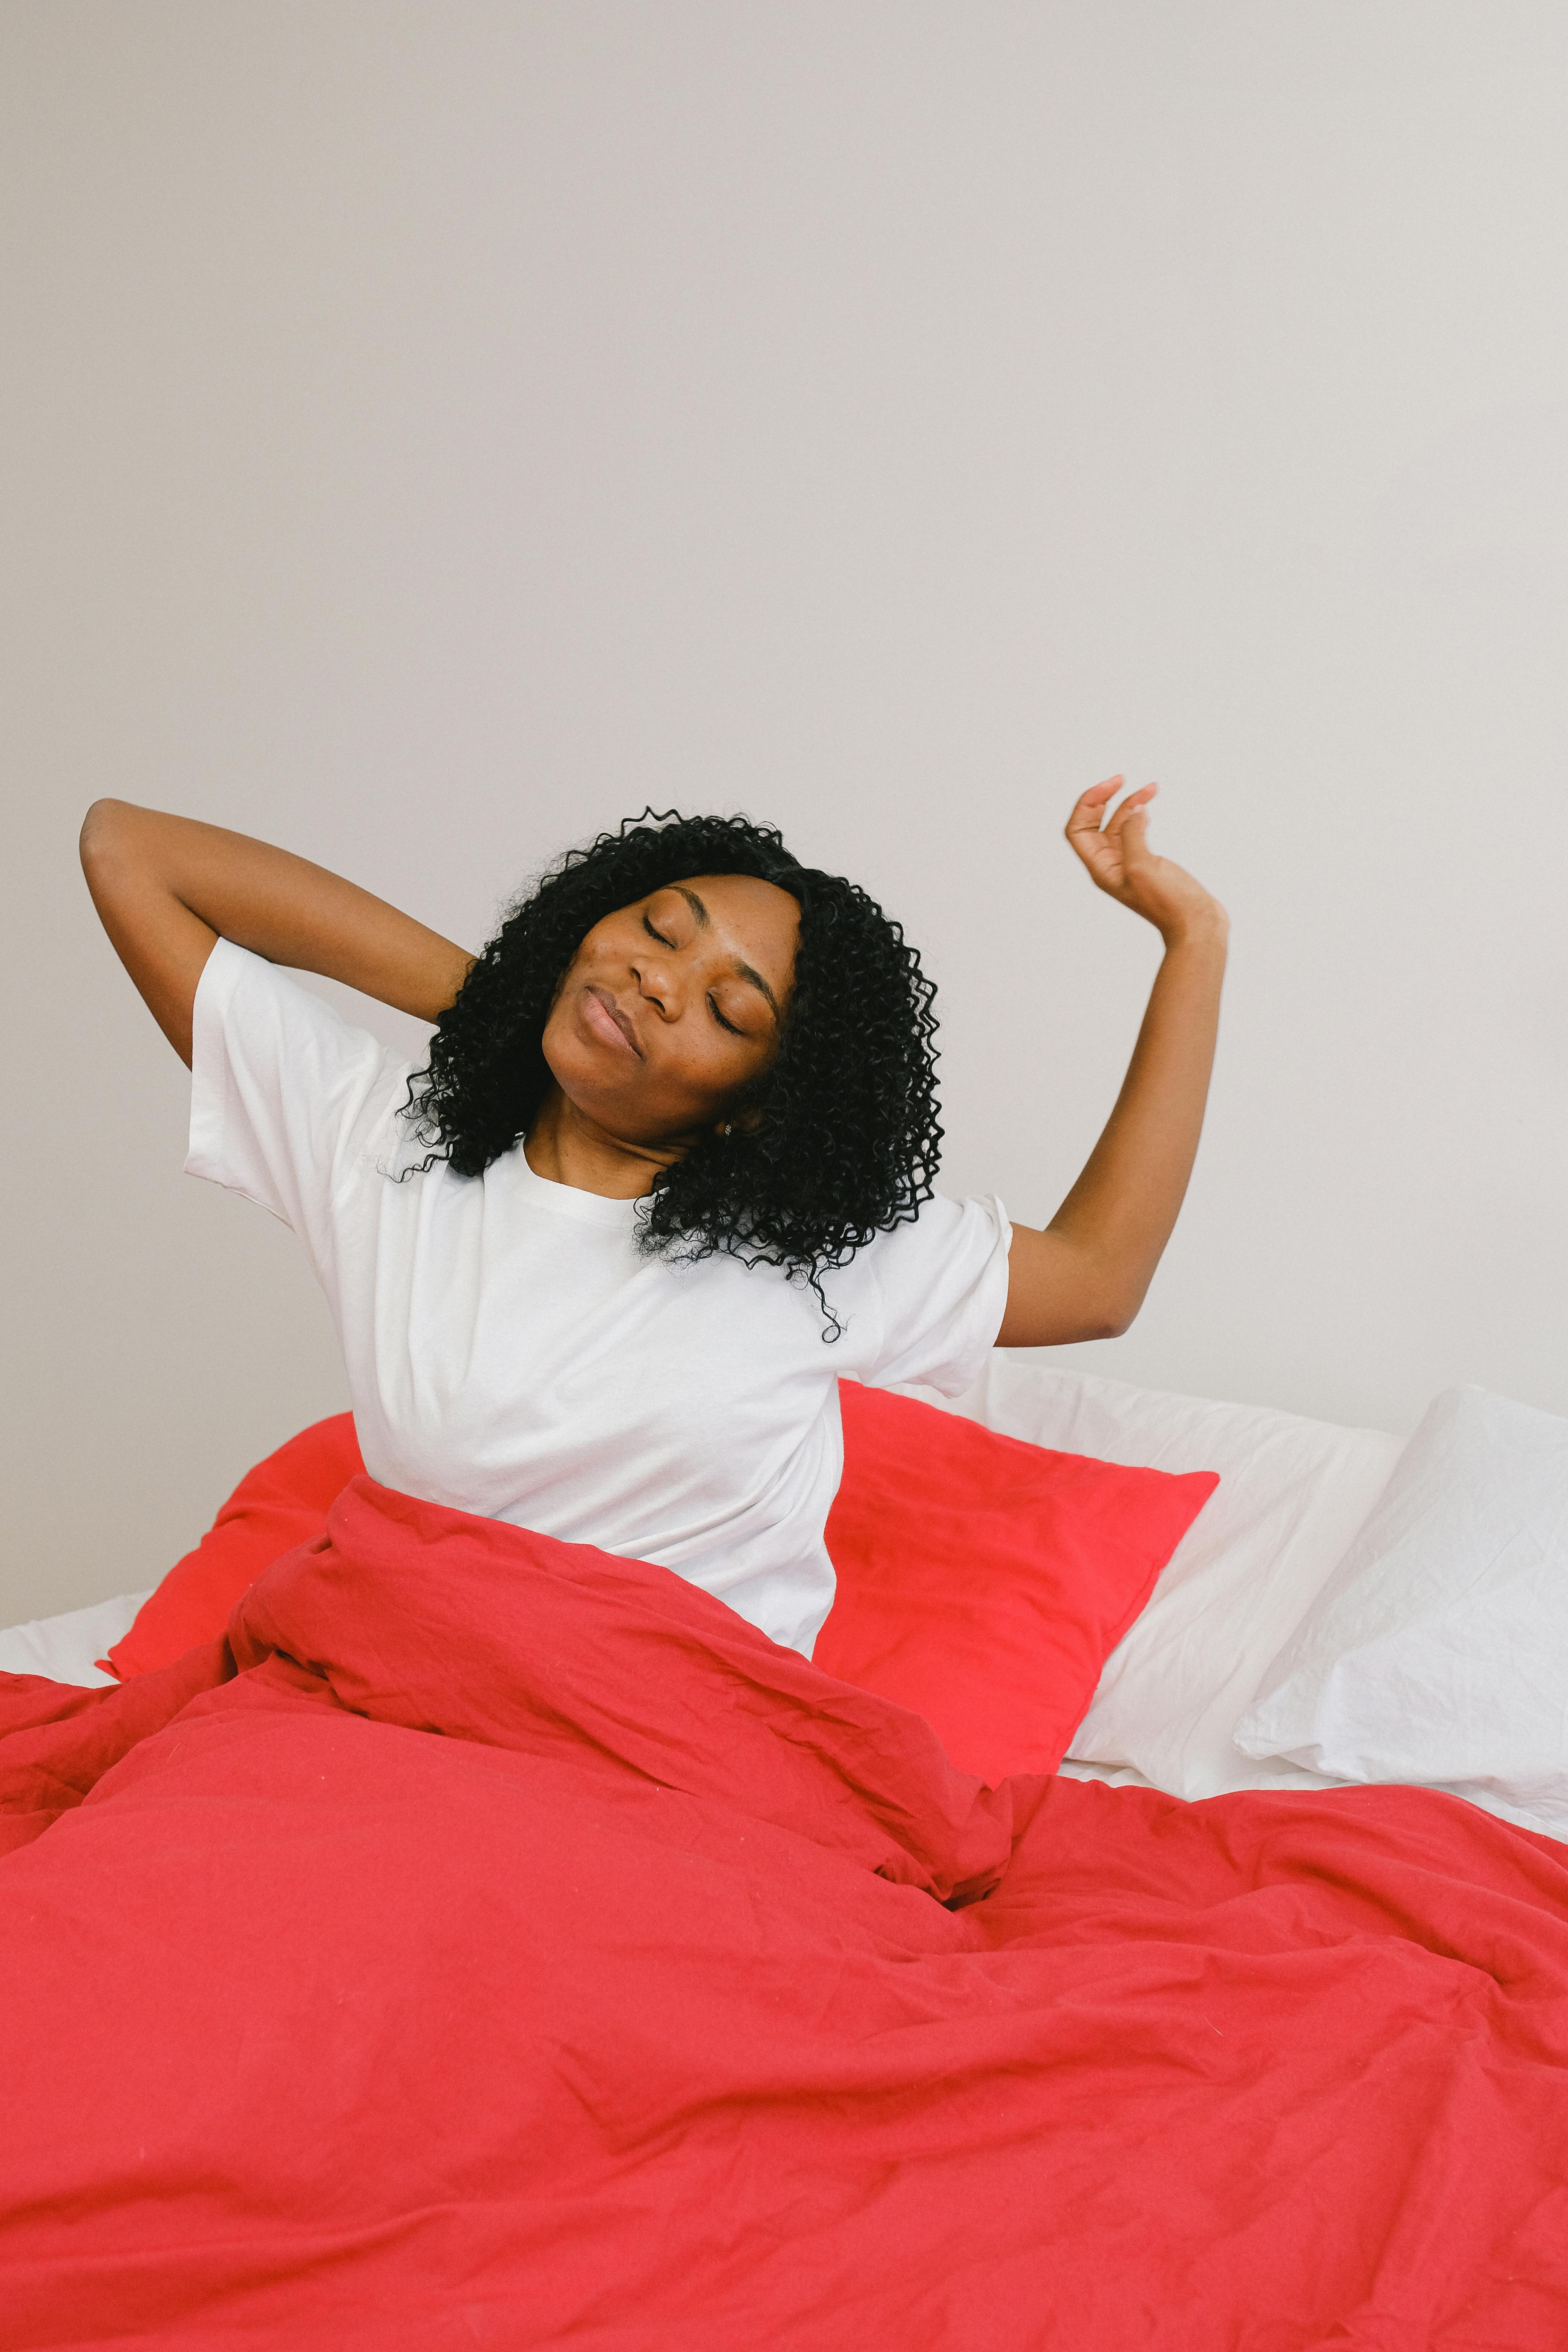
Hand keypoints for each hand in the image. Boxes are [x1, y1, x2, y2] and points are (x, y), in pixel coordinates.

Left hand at [1064, 777, 1226, 946]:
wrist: (1196, 925)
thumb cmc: (1168, 903)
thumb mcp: (1142, 865)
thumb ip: (1132, 833)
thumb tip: (1135, 810)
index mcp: (1101, 868)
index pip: (1077, 829)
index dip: (1087, 804)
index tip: (1111, 787)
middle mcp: (1111, 865)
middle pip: (1094, 823)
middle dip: (1104, 798)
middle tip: (1121, 779)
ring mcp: (1130, 864)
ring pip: (1119, 825)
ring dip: (1130, 803)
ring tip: (1151, 787)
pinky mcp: (1148, 863)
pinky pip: (1135, 832)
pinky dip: (1140, 815)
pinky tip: (1149, 805)